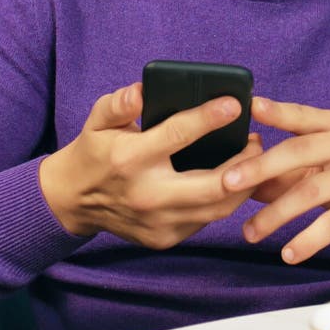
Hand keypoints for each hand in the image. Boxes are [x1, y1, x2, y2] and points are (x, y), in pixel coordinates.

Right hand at [39, 83, 261, 248]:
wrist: (72, 201)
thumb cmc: (93, 150)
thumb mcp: (97, 119)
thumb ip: (120, 103)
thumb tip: (142, 91)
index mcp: (130, 159)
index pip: (178, 136)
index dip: (209, 118)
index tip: (234, 104)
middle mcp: (147, 196)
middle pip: (212, 186)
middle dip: (243, 163)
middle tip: (257, 140)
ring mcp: (158, 223)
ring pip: (217, 209)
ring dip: (243, 184)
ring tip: (253, 157)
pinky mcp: (164, 239)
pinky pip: (206, 220)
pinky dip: (226, 200)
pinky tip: (235, 179)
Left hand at [223, 97, 329, 263]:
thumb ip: (299, 158)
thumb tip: (247, 173)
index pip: (302, 115)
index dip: (276, 111)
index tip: (251, 105)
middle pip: (298, 153)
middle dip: (259, 168)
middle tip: (228, 182)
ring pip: (309, 193)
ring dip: (275, 215)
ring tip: (250, 233)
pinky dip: (308, 240)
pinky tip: (288, 253)